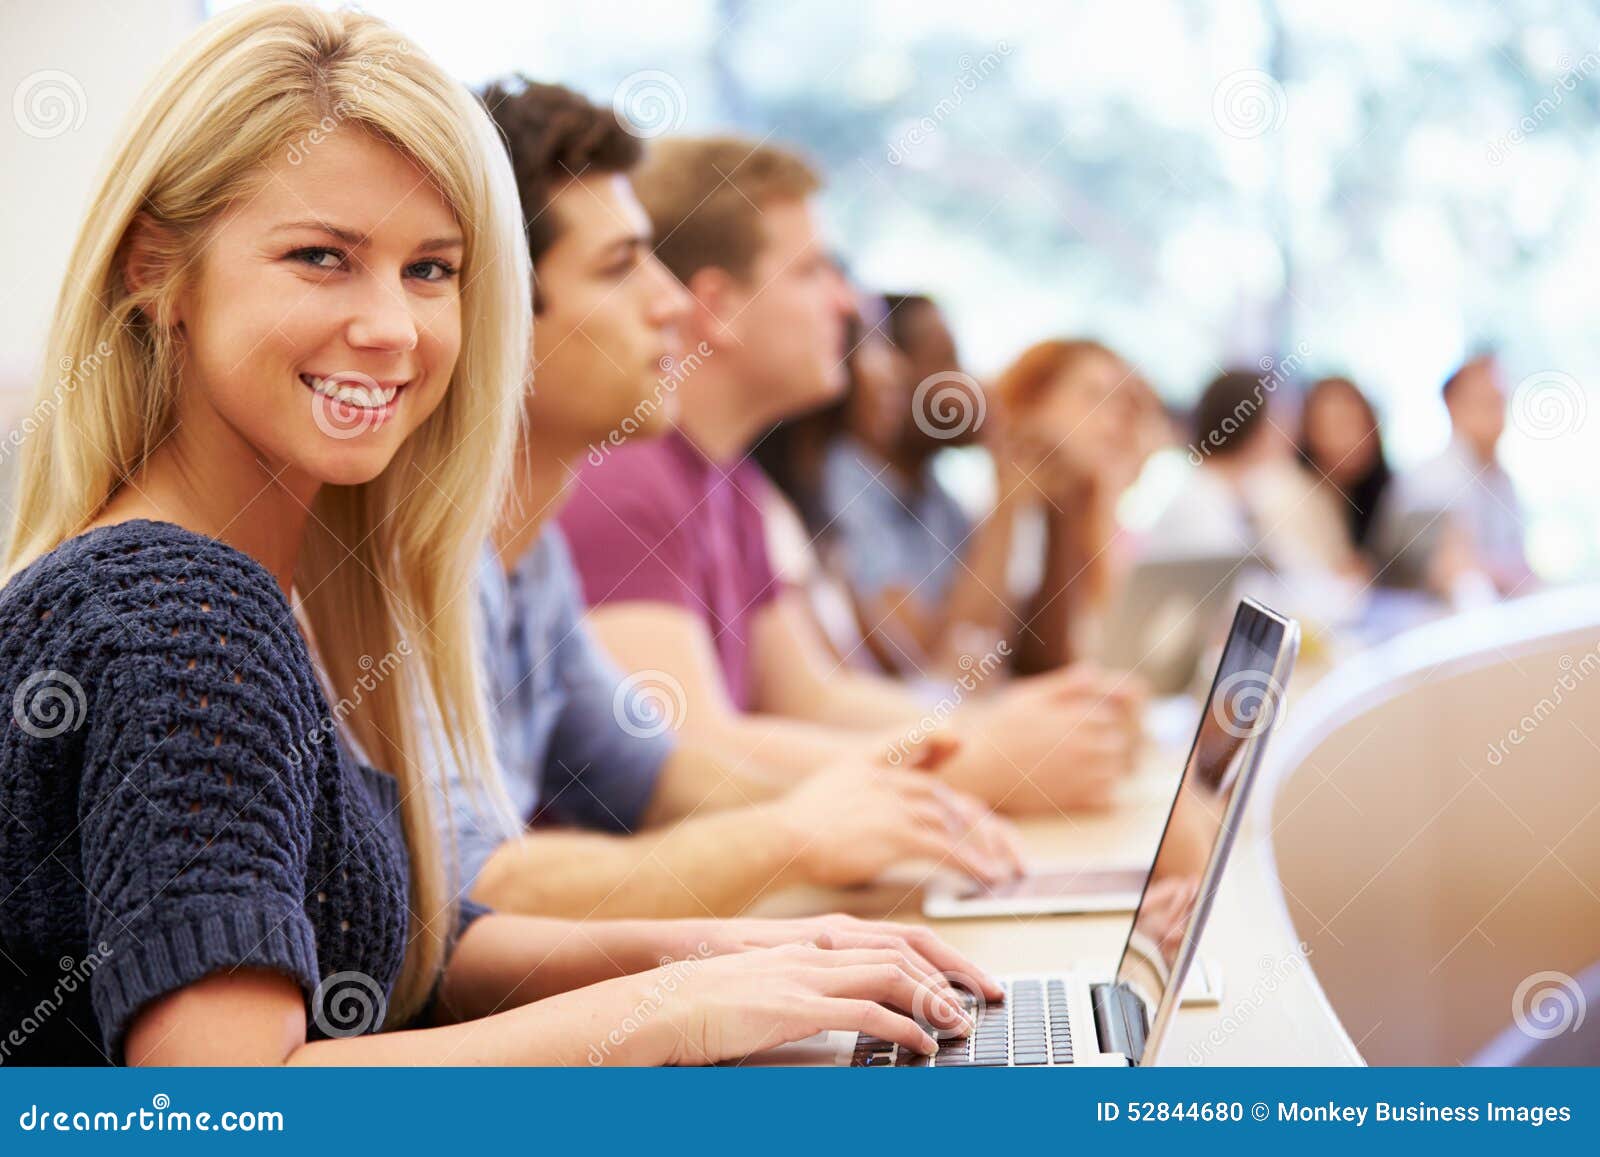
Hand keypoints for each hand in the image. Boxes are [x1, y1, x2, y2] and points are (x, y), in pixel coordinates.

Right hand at [615, 942, 981, 1064]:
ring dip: (936, 1001)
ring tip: (960, 1025)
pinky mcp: (795, 1007)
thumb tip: (834, 1007)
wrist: (661, 1000)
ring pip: (893, 976)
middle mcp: (817, 950)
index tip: (966, 979)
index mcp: (813, 943)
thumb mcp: (766, 984)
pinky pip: (866, 1012)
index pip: (892, 938)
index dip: (937, 956)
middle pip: (905, 949)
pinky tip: (921, 1045)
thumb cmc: (705, 998)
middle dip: (952, 973)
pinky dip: (903, 1028)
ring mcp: (808, 976)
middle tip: (985, 997)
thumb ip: (804, 987)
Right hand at [770, 761, 1026, 886]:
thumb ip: (850, 796)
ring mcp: (893, 803)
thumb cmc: (792, 828)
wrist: (779, 838)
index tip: (957, 743)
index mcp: (866, 764)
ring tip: (1003, 869)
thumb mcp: (823, 792)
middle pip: (945, 797)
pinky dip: (972, 863)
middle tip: (1004, 847)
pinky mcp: (897, 833)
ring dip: (983, 847)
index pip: (911, 747)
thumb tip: (863, 816)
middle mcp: (886, 779)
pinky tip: (986, 878)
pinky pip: (946, 847)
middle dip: (979, 824)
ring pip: (952, 821)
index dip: (937, 744)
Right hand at [942, 664, 1144, 813]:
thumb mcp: (1028, 698)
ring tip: (1083, 768)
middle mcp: (1081, 745)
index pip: (1109, 716)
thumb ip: (1065, 685)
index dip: (1099, 721)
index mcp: (1072, 718)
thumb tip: (1095, 672)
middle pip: (1116, 743)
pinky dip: (1103, 792)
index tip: (1083, 726)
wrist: (978, 769)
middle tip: (1086, 748)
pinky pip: (1107, 797)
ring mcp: (1079, 774)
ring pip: (1115, 770)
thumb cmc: (1000, 731)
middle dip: (1106, 744)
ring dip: (1107, 767)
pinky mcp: (1072, 799)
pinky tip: (1081, 787)